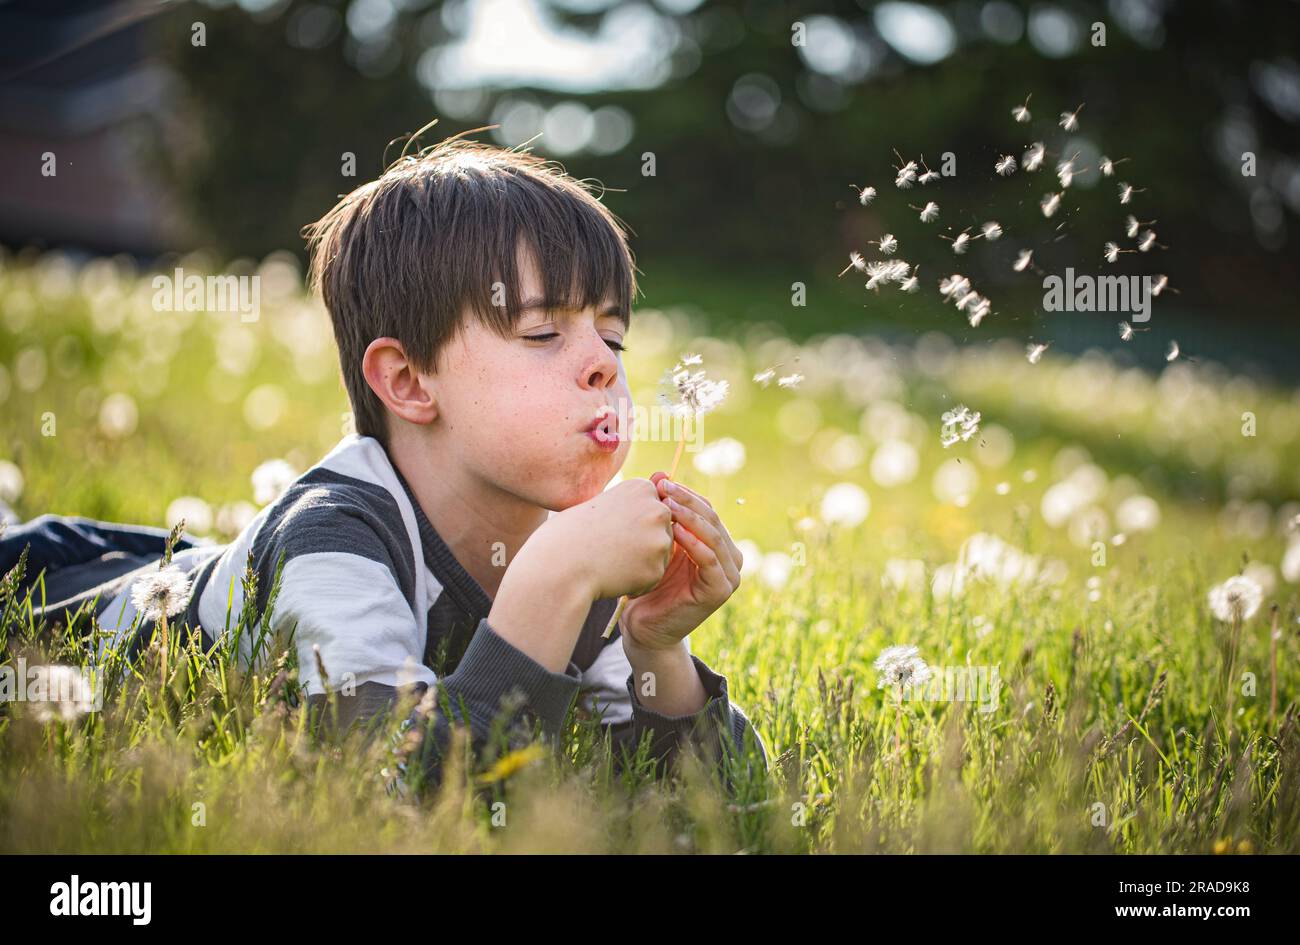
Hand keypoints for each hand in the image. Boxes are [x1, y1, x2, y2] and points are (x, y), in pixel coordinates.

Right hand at [526, 477, 674, 601]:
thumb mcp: (604, 503)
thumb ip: (638, 496)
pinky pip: (653, 577)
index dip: (627, 524)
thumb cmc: (572, 533)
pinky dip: (636, 580)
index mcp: (641, 488)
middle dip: (640, 542)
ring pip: (660, 555)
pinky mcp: (656, 569)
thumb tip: (665, 475)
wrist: (558, 566)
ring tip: (608, 559)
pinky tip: (612, 575)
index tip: (607, 527)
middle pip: (661, 531)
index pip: (650, 510)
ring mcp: (659, 540)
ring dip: (640, 561)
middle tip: (607, 546)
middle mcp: (656, 510)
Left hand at [619, 473, 742, 652]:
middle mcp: (730, 558)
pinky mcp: (720, 590)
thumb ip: (664, 513)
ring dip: (689, 517)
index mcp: (720, 545)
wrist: (645, 625)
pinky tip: (673, 530)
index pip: (708, 511)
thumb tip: (660, 473)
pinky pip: (708, 559)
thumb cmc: (649, 584)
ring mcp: (729, 575)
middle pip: (712, 519)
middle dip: (687, 501)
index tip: (662, 482)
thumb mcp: (658, 542)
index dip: (686, 494)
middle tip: (664, 488)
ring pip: (712, 536)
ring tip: (667, 505)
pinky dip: (692, 542)